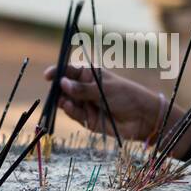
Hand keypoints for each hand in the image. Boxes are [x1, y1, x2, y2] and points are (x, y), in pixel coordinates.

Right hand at [42, 63, 173, 142]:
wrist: (142, 118)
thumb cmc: (126, 96)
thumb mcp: (104, 89)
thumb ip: (82, 88)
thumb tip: (61, 83)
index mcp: (90, 75)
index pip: (69, 70)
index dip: (57, 71)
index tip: (48, 75)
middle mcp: (85, 88)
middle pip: (64, 87)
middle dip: (57, 89)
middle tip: (54, 91)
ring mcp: (85, 104)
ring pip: (66, 101)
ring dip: (63, 100)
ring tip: (65, 101)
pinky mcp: (87, 119)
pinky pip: (73, 114)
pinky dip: (69, 110)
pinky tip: (68, 107)